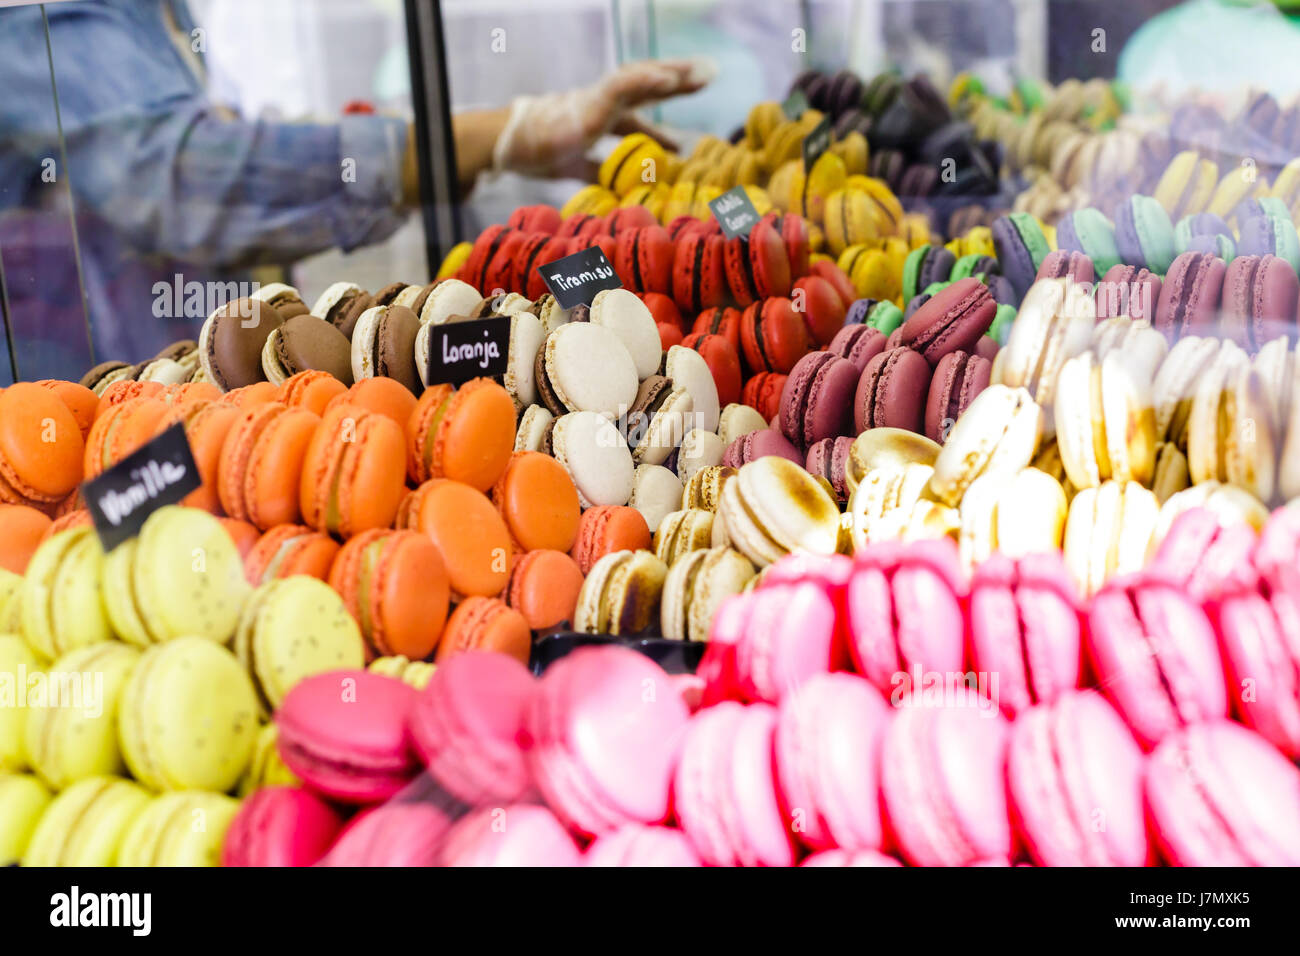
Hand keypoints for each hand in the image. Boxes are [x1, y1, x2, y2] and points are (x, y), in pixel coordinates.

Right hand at [492, 58, 716, 178]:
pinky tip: (670, 78)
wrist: (512, 146)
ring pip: (641, 78)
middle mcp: (603, 102)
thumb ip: (596, 172)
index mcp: (599, 117)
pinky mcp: (593, 99)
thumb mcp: (576, 167)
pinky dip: (649, 80)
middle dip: (678, 81)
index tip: (683, 148)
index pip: (637, 117)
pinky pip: (625, 83)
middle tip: (709, 76)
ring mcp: (599, 98)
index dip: (660, 131)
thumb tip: (614, 189)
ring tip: (700, 71)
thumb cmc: (537, 153)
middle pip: (647, 86)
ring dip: (672, 73)